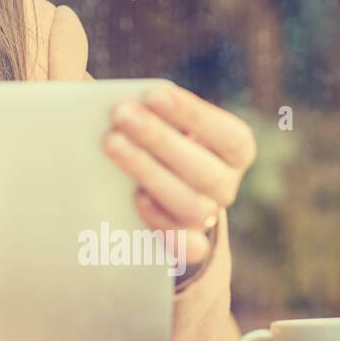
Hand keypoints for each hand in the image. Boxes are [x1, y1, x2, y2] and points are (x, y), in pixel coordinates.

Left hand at [100, 82, 255, 277]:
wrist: (157, 191)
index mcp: (233, 150)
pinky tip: (136, 199)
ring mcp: (208, 218)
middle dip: (160, 139)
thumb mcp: (160, 119)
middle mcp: (225, 185)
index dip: (194, 115)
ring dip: (149, 173)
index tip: (154, 93)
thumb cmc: (155, 139)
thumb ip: (147, 107)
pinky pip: (186, 247)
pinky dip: (162, 224)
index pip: (229, 136)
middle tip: (120, 114)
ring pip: (192, 206)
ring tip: (111, 143)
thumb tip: (106, 94)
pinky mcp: (188, 246)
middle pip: (207, 171)